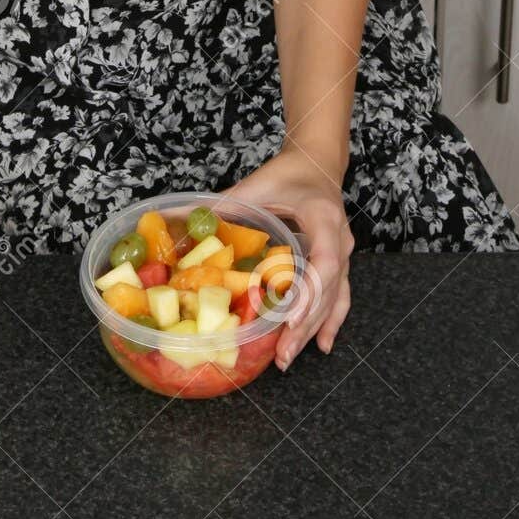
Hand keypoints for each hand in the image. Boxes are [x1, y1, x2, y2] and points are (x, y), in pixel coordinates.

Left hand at [223, 147, 354, 368]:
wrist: (316, 162)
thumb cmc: (287, 172)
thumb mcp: (255, 184)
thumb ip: (221, 204)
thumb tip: (175, 217)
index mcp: (323, 219)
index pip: (323, 262)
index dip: (308, 294)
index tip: (289, 319)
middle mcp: (340, 240)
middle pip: (328, 291)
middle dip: (304, 325)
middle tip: (281, 354)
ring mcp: (343, 253)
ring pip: (334, 299)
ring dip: (313, 330)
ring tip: (288, 356)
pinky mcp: (340, 262)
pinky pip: (341, 296)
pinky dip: (330, 321)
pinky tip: (322, 345)